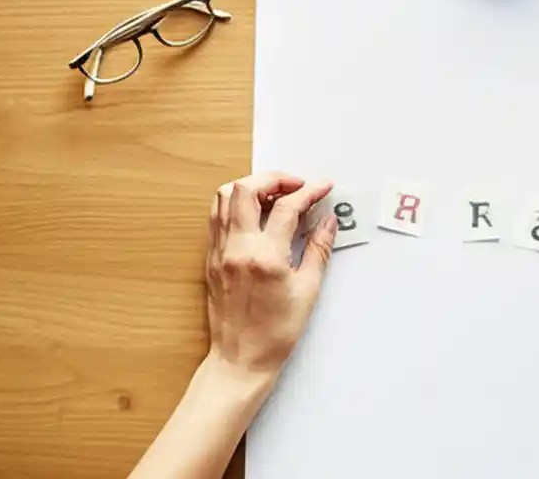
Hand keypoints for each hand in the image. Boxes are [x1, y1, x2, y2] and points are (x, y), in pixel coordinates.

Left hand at [206, 173, 336, 383]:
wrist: (240, 360)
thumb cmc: (275, 334)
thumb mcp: (307, 291)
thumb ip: (318, 250)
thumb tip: (327, 222)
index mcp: (265, 257)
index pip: (287, 207)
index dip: (309, 191)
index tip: (322, 188)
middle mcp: (237, 249)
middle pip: (247, 189)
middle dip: (274, 178)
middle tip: (295, 185)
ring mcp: (220, 252)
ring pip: (224, 197)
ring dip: (250, 187)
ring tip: (273, 194)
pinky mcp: (211, 258)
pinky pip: (217, 217)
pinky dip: (235, 204)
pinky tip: (254, 213)